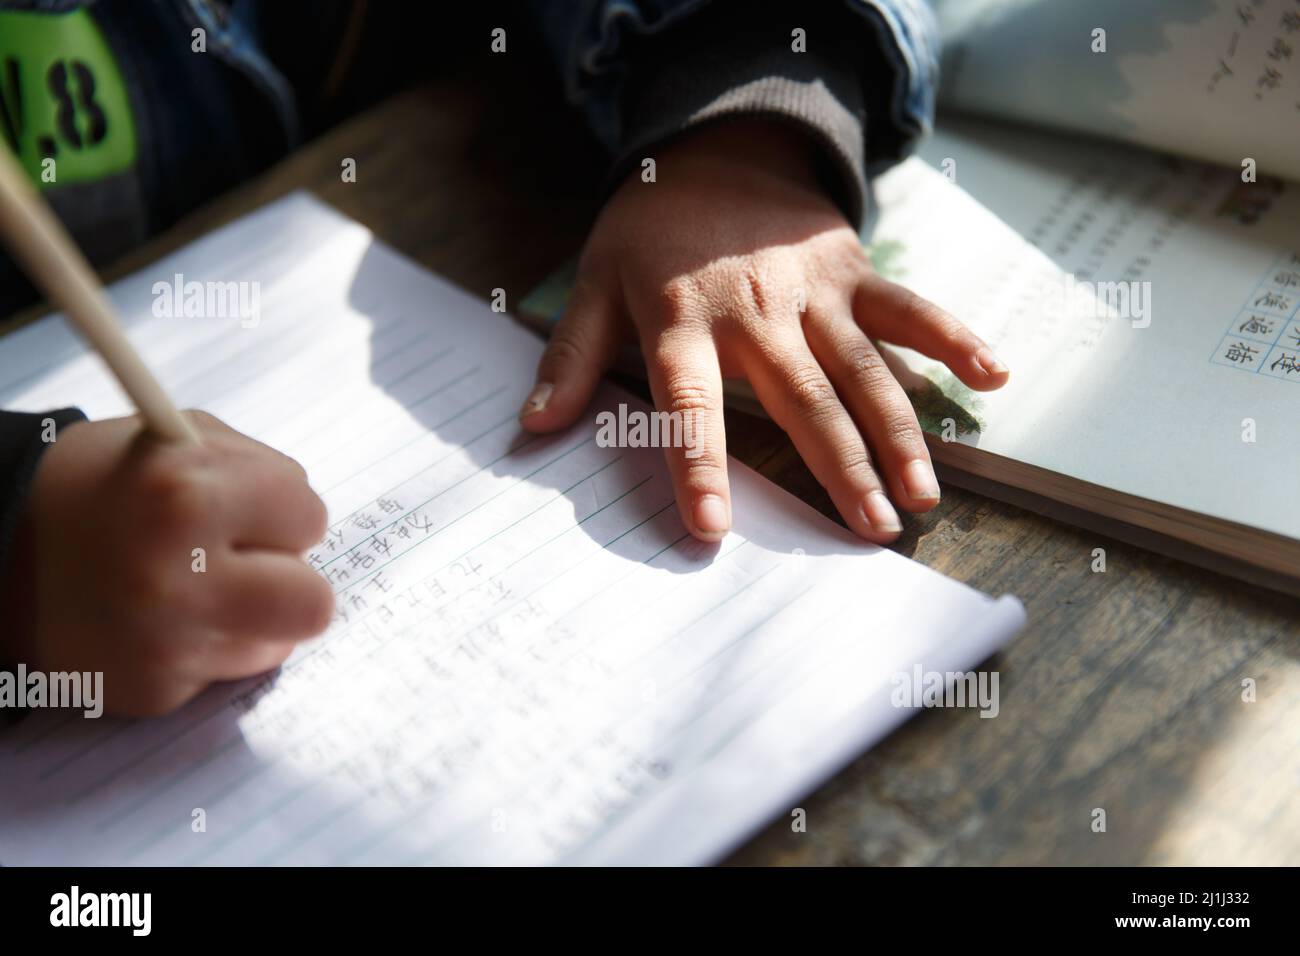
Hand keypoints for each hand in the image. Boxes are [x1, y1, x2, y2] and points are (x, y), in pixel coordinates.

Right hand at [2, 411, 332, 715]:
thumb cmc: (97, 486)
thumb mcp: (172, 440)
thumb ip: (253, 469)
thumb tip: (308, 521)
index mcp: (185, 498)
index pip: (309, 516)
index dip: (284, 508)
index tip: (258, 508)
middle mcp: (177, 581)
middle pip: (314, 604)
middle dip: (293, 578)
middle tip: (256, 562)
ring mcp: (163, 647)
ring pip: (274, 645)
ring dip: (251, 617)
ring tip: (197, 587)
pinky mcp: (150, 693)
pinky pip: (221, 673)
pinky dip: (206, 646)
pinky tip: (162, 619)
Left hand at [520, 119, 1008, 541]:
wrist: (711, 146)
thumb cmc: (648, 231)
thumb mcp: (592, 284)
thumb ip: (568, 358)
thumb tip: (533, 430)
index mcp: (680, 318)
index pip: (688, 403)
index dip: (697, 465)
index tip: (712, 529)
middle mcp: (754, 310)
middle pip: (802, 399)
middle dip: (841, 468)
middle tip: (871, 532)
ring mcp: (813, 289)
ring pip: (864, 369)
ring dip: (898, 434)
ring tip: (922, 498)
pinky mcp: (853, 270)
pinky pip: (909, 306)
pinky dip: (953, 337)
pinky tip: (994, 376)